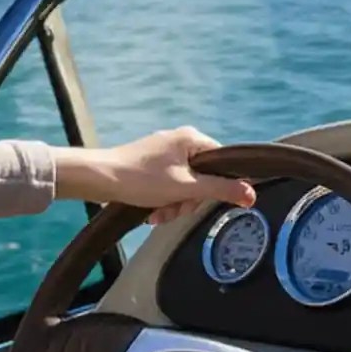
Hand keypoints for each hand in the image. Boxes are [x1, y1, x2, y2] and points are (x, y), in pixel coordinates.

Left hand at [53, 127, 255, 224]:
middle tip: (175, 209)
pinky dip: (162, 201)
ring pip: (184, 185)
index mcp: (191, 138)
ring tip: (158, 213)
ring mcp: (163, 153)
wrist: (98, 179)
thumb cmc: (142, 179)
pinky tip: (150, 212)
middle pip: (203, 177)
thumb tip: (252, 194)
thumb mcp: (186, 188)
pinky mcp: (150, 165)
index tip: (204, 200)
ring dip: (174, 205)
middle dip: (189, 200)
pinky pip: (168, 186)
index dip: (219, 185)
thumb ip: (221, 190)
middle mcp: (179, 141)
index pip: (223, 161)